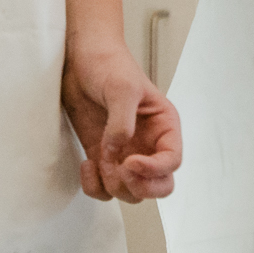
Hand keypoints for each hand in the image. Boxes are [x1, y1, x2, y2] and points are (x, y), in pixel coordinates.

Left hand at [61, 39, 181, 202]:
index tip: (131, 161)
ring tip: (99, 161)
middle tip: (122, 171)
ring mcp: (126, 153)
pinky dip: (94, 186)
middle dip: (140, 187)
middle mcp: (149, 144)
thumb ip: (122, 123)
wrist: (81, 60)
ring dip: (114, 186)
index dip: (155, 169)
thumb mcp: (122, 88)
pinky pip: (104, 187)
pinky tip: (87, 164)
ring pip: (131, 192)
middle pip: (160, 185)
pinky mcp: (102, 157)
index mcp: (164, 125)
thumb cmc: (109, 65)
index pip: (172, 161)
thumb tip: (118, 150)